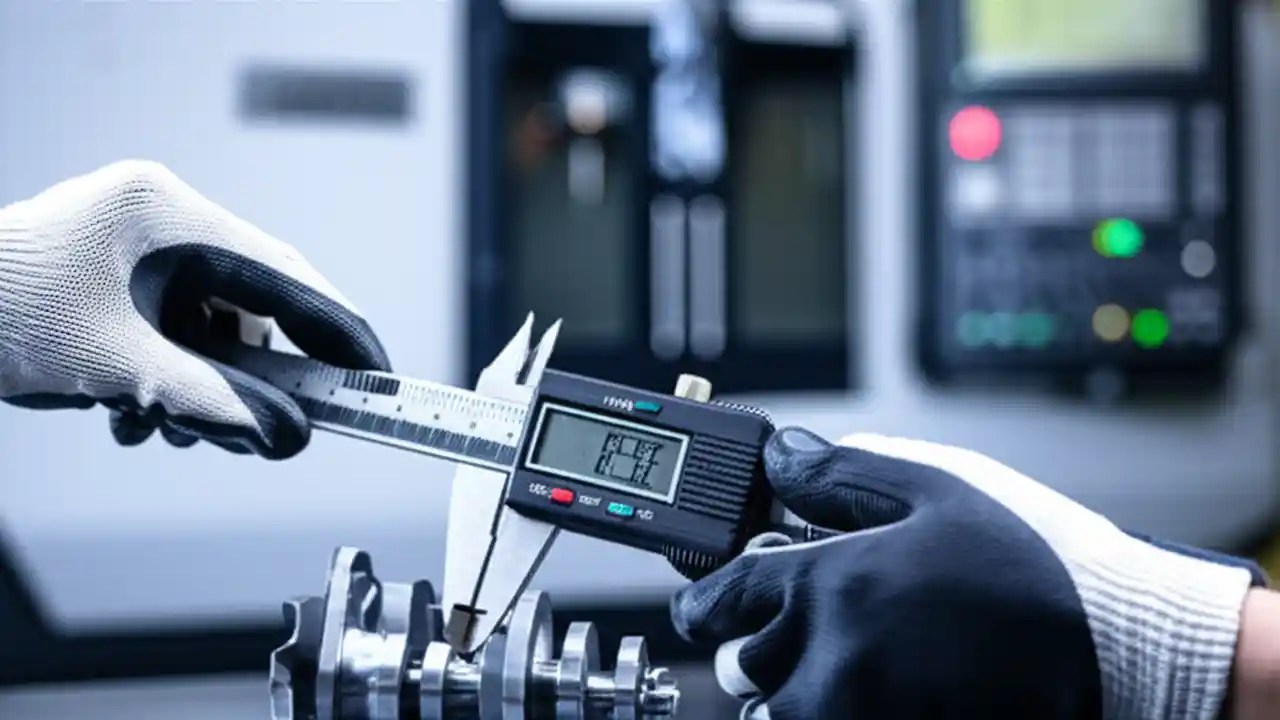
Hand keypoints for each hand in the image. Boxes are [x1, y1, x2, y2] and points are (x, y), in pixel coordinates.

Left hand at [0, 160, 390, 458]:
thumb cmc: (0, 314)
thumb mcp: (118, 369)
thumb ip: (213, 403)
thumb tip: (285, 437)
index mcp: (168, 214)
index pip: (284, 276)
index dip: (338, 331)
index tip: (376, 374)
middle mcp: (159, 218)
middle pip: (252, 304)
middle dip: (258, 376)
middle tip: (272, 431)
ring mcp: (136, 243)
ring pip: (213, 325)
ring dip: (206, 386)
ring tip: (175, 430)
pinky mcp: (116, 273)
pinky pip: (175, 328)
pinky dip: (171, 376)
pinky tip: (137, 415)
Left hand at [671, 428, 1267, 719]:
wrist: (1115, 657)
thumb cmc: (1028, 572)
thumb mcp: (934, 493)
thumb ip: (839, 474)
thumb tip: (779, 457)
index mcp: (827, 585)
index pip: (716, 602)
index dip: (707, 600)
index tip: (710, 604)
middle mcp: (827, 658)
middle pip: (741, 663)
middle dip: (764, 640)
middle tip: (813, 621)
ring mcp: (853, 714)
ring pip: (774, 711)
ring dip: (794, 687)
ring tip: (853, 660)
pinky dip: (832, 711)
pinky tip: (882, 686)